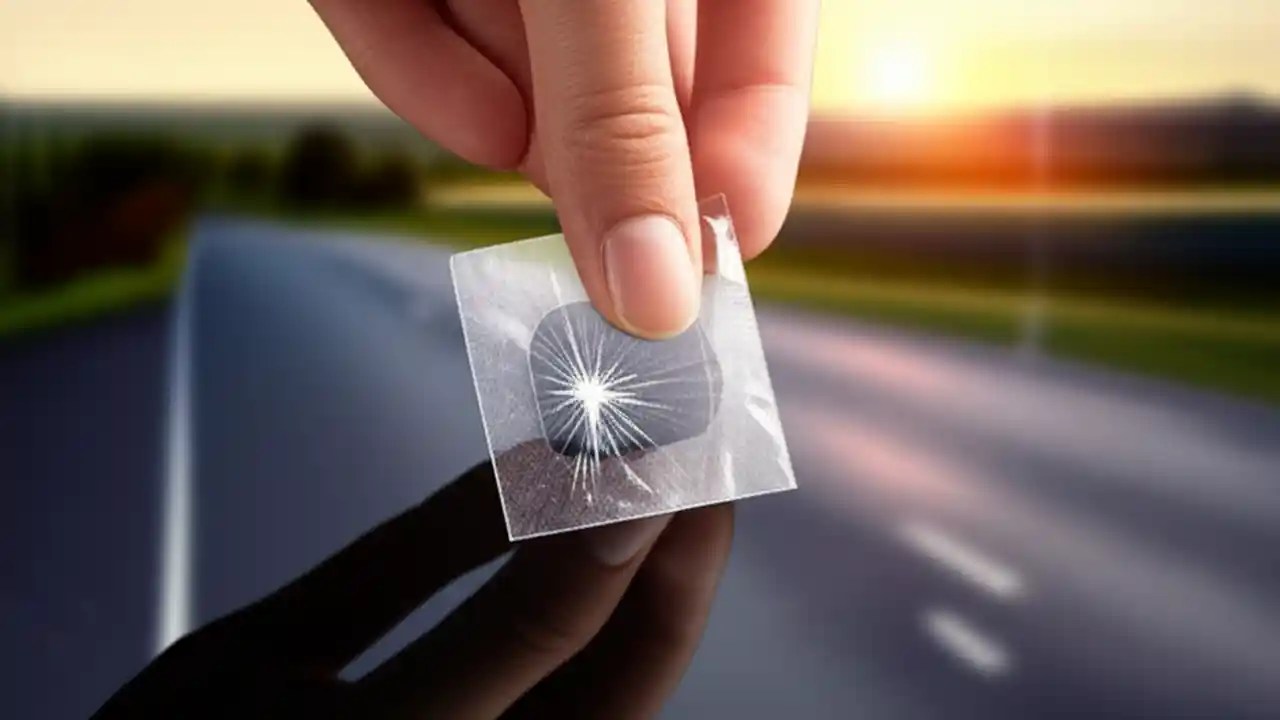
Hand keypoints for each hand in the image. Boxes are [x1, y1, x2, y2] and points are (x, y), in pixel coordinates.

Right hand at [94, 463, 733, 718]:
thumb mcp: (258, 652)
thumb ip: (407, 564)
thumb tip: (536, 462)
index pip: (537, 624)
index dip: (618, 512)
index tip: (669, 421)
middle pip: (621, 680)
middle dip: (679, 560)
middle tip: (709, 451)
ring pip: (620, 702)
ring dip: (664, 594)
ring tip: (688, 488)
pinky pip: (585, 712)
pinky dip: (615, 634)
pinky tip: (625, 561)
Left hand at [311, 0, 818, 337]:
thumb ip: (627, 123)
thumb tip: (660, 299)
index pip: (763, 67)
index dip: (739, 174)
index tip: (703, 280)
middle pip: (629, 83)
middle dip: (594, 156)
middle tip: (594, 259)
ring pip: (516, 65)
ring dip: (502, 104)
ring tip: (504, 113)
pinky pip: (413, 25)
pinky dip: (421, 68)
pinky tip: (461, 108)